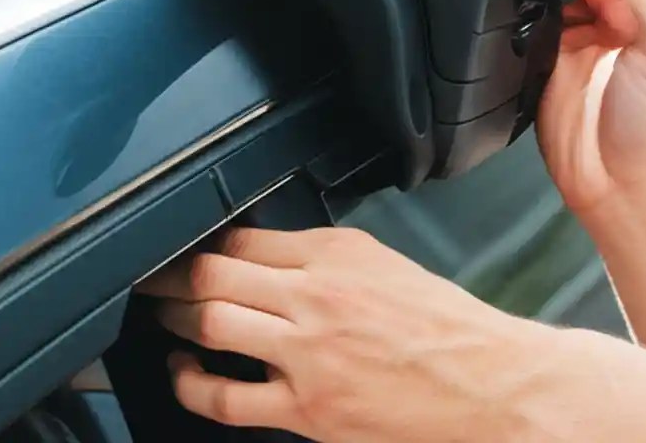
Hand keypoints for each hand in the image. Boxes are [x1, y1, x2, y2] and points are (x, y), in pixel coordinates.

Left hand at [138, 227, 573, 441]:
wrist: (492, 387)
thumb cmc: (452, 333)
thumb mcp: (390, 268)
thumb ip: (330, 261)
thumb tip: (274, 260)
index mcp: (339, 254)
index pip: (245, 237)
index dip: (204, 242)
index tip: (189, 250)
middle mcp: (318, 296)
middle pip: (214, 272)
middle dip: (171, 277)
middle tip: (153, 280)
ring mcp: (308, 354)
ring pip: (210, 322)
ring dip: (176, 321)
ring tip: (165, 319)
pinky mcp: (308, 409)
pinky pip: (224, 397)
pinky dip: (192, 385)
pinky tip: (185, 375)